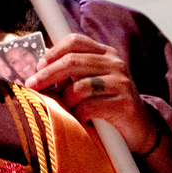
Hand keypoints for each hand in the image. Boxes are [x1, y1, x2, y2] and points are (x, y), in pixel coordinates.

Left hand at [23, 33, 160, 153]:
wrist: (139, 130)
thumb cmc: (106, 104)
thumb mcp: (89, 81)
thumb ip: (71, 71)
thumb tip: (38, 66)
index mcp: (105, 53)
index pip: (74, 41)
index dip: (53, 51)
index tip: (37, 66)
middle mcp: (116, 63)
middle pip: (72, 61)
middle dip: (47, 74)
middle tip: (32, 84)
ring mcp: (122, 82)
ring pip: (79, 85)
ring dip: (67, 99)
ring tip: (68, 107)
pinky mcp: (125, 103)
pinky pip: (89, 106)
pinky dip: (79, 113)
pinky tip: (82, 118)